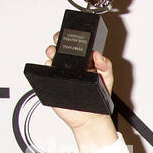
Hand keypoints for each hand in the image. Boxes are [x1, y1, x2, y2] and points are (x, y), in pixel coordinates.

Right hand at [42, 33, 116, 152]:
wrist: (89, 117)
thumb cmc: (99, 97)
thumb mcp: (106, 78)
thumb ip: (105, 66)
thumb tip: (98, 55)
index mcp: (82, 63)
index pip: (73, 46)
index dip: (69, 38)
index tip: (68, 35)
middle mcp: (70, 67)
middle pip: (59, 50)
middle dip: (56, 43)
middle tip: (58, 44)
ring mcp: (60, 75)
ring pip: (50, 60)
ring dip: (50, 55)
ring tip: (53, 55)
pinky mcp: (53, 83)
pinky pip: (45, 74)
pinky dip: (46, 69)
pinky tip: (50, 68)